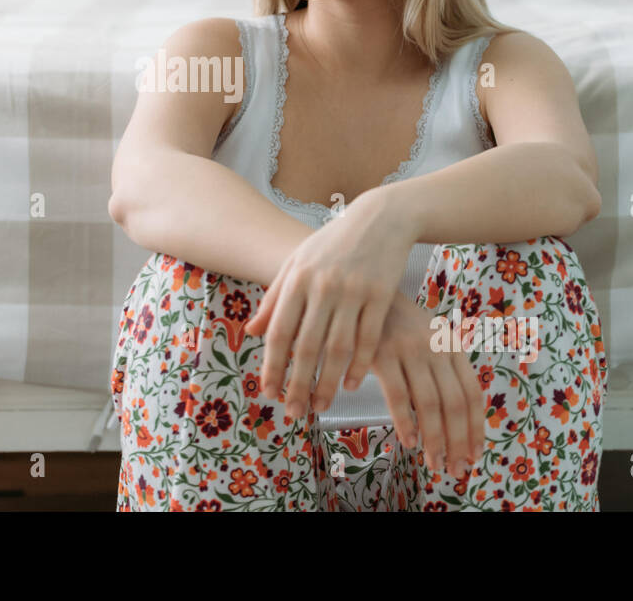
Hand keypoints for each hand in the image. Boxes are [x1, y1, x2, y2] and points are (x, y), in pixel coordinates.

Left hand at [242, 186, 416, 421]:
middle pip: (307, 346)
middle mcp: (323, 286)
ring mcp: (353, 291)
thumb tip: (251, 331)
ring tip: (320, 406)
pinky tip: (349, 384)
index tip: (268, 392)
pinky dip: (358, 365)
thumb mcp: (297, 263)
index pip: (278, 331)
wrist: (380, 219)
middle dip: (298, 384)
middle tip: (293, 412)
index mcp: (297, 279)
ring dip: (327, 382)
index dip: (272, 365)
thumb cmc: (333, 244)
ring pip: (338, 348)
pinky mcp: (381, 295)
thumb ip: (275, 297)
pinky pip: (368, 339)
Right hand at [369, 289, 485, 474]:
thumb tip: (455, 422)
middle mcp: (435, 346)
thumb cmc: (397, 324)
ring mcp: (409, 349)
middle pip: (454, 403)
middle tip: (456, 469)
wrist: (362, 294)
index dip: (475, 428)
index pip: (472, 393)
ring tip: (434, 463)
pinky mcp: (382, 353)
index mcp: (451, 345)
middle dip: (458, 442)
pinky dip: (405, 422)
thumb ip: (443, 371)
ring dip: (434, 439)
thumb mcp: (428, 339)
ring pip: (429, 403)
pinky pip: (398, 395)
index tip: (475, 455)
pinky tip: (409, 442)